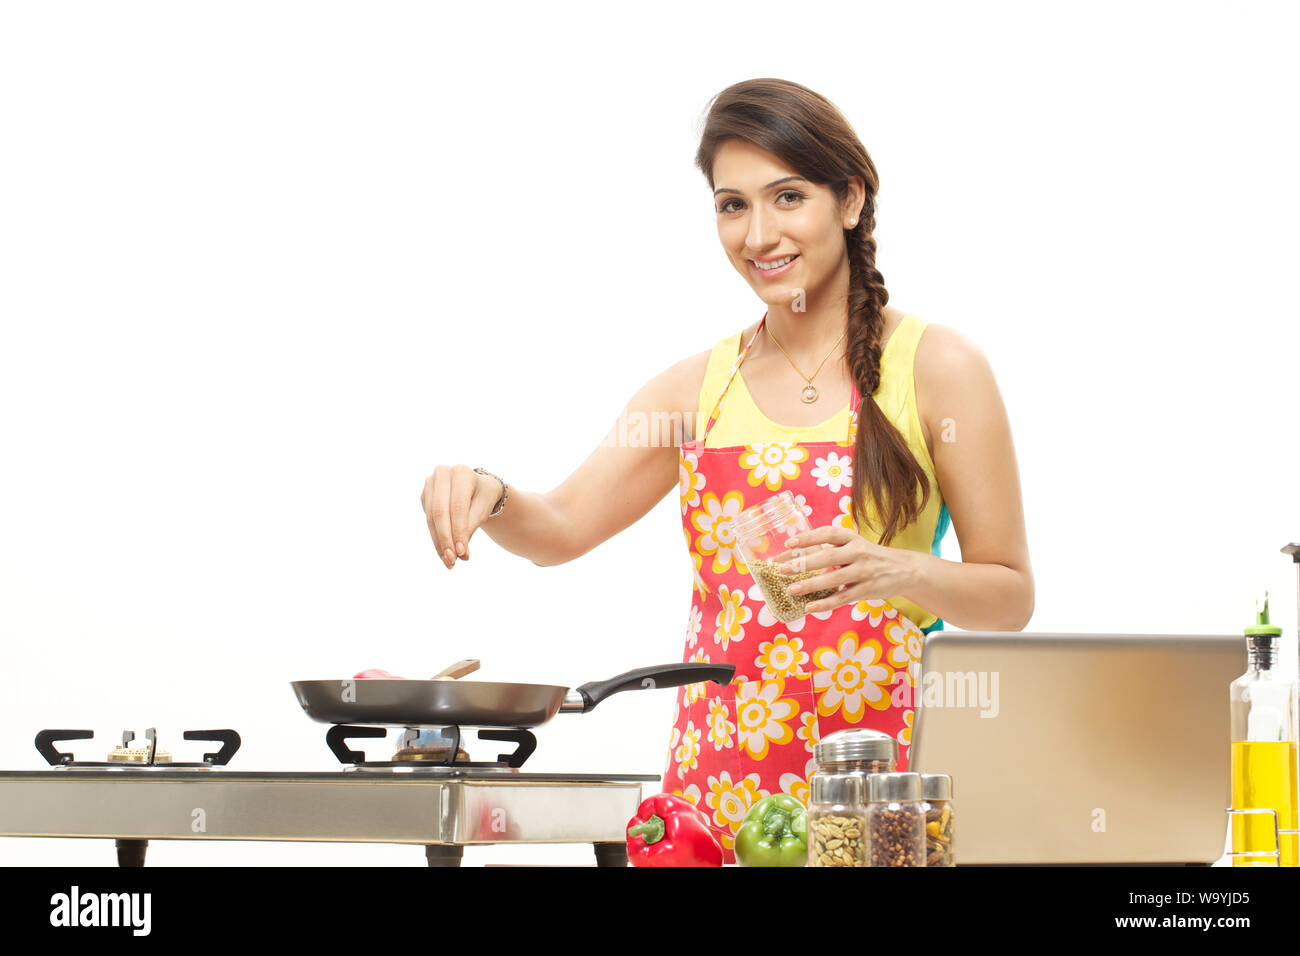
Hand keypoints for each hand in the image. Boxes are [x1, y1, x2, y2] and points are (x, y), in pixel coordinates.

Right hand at [419, 465, 503, 568]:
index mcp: (462, 472)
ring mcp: (430, 484)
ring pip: (431, 518)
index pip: (458, 506)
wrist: (476, 488)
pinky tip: (443, 553)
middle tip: (452, 561)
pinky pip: (428, 520)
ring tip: (449, 562)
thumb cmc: (483, 497)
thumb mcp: (484, 509)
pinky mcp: (424, 496)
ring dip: (439, 542)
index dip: (459, 531)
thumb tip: (460, 553)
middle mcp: (442, 474)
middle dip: (446, 539)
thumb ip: (471, 527)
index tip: (462, 553)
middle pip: (440, 512)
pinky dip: (436, 538)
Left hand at [775, 524, 918, 614]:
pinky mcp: (867, 589)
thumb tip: (797, 555)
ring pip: (834, 578)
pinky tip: (809, 607)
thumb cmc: (870, 557)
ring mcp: (863, 571)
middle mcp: (858, 552)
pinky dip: (825, 604)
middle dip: (803, 563)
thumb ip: (832, 548)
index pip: (828, 534)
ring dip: (811, 585)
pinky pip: (843, 598)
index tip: (789, 544)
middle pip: (828, 556)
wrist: (904, 569)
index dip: (808, 537)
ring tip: (791, 590)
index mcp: (852, 538)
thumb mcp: (854, 545)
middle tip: (782, 569)